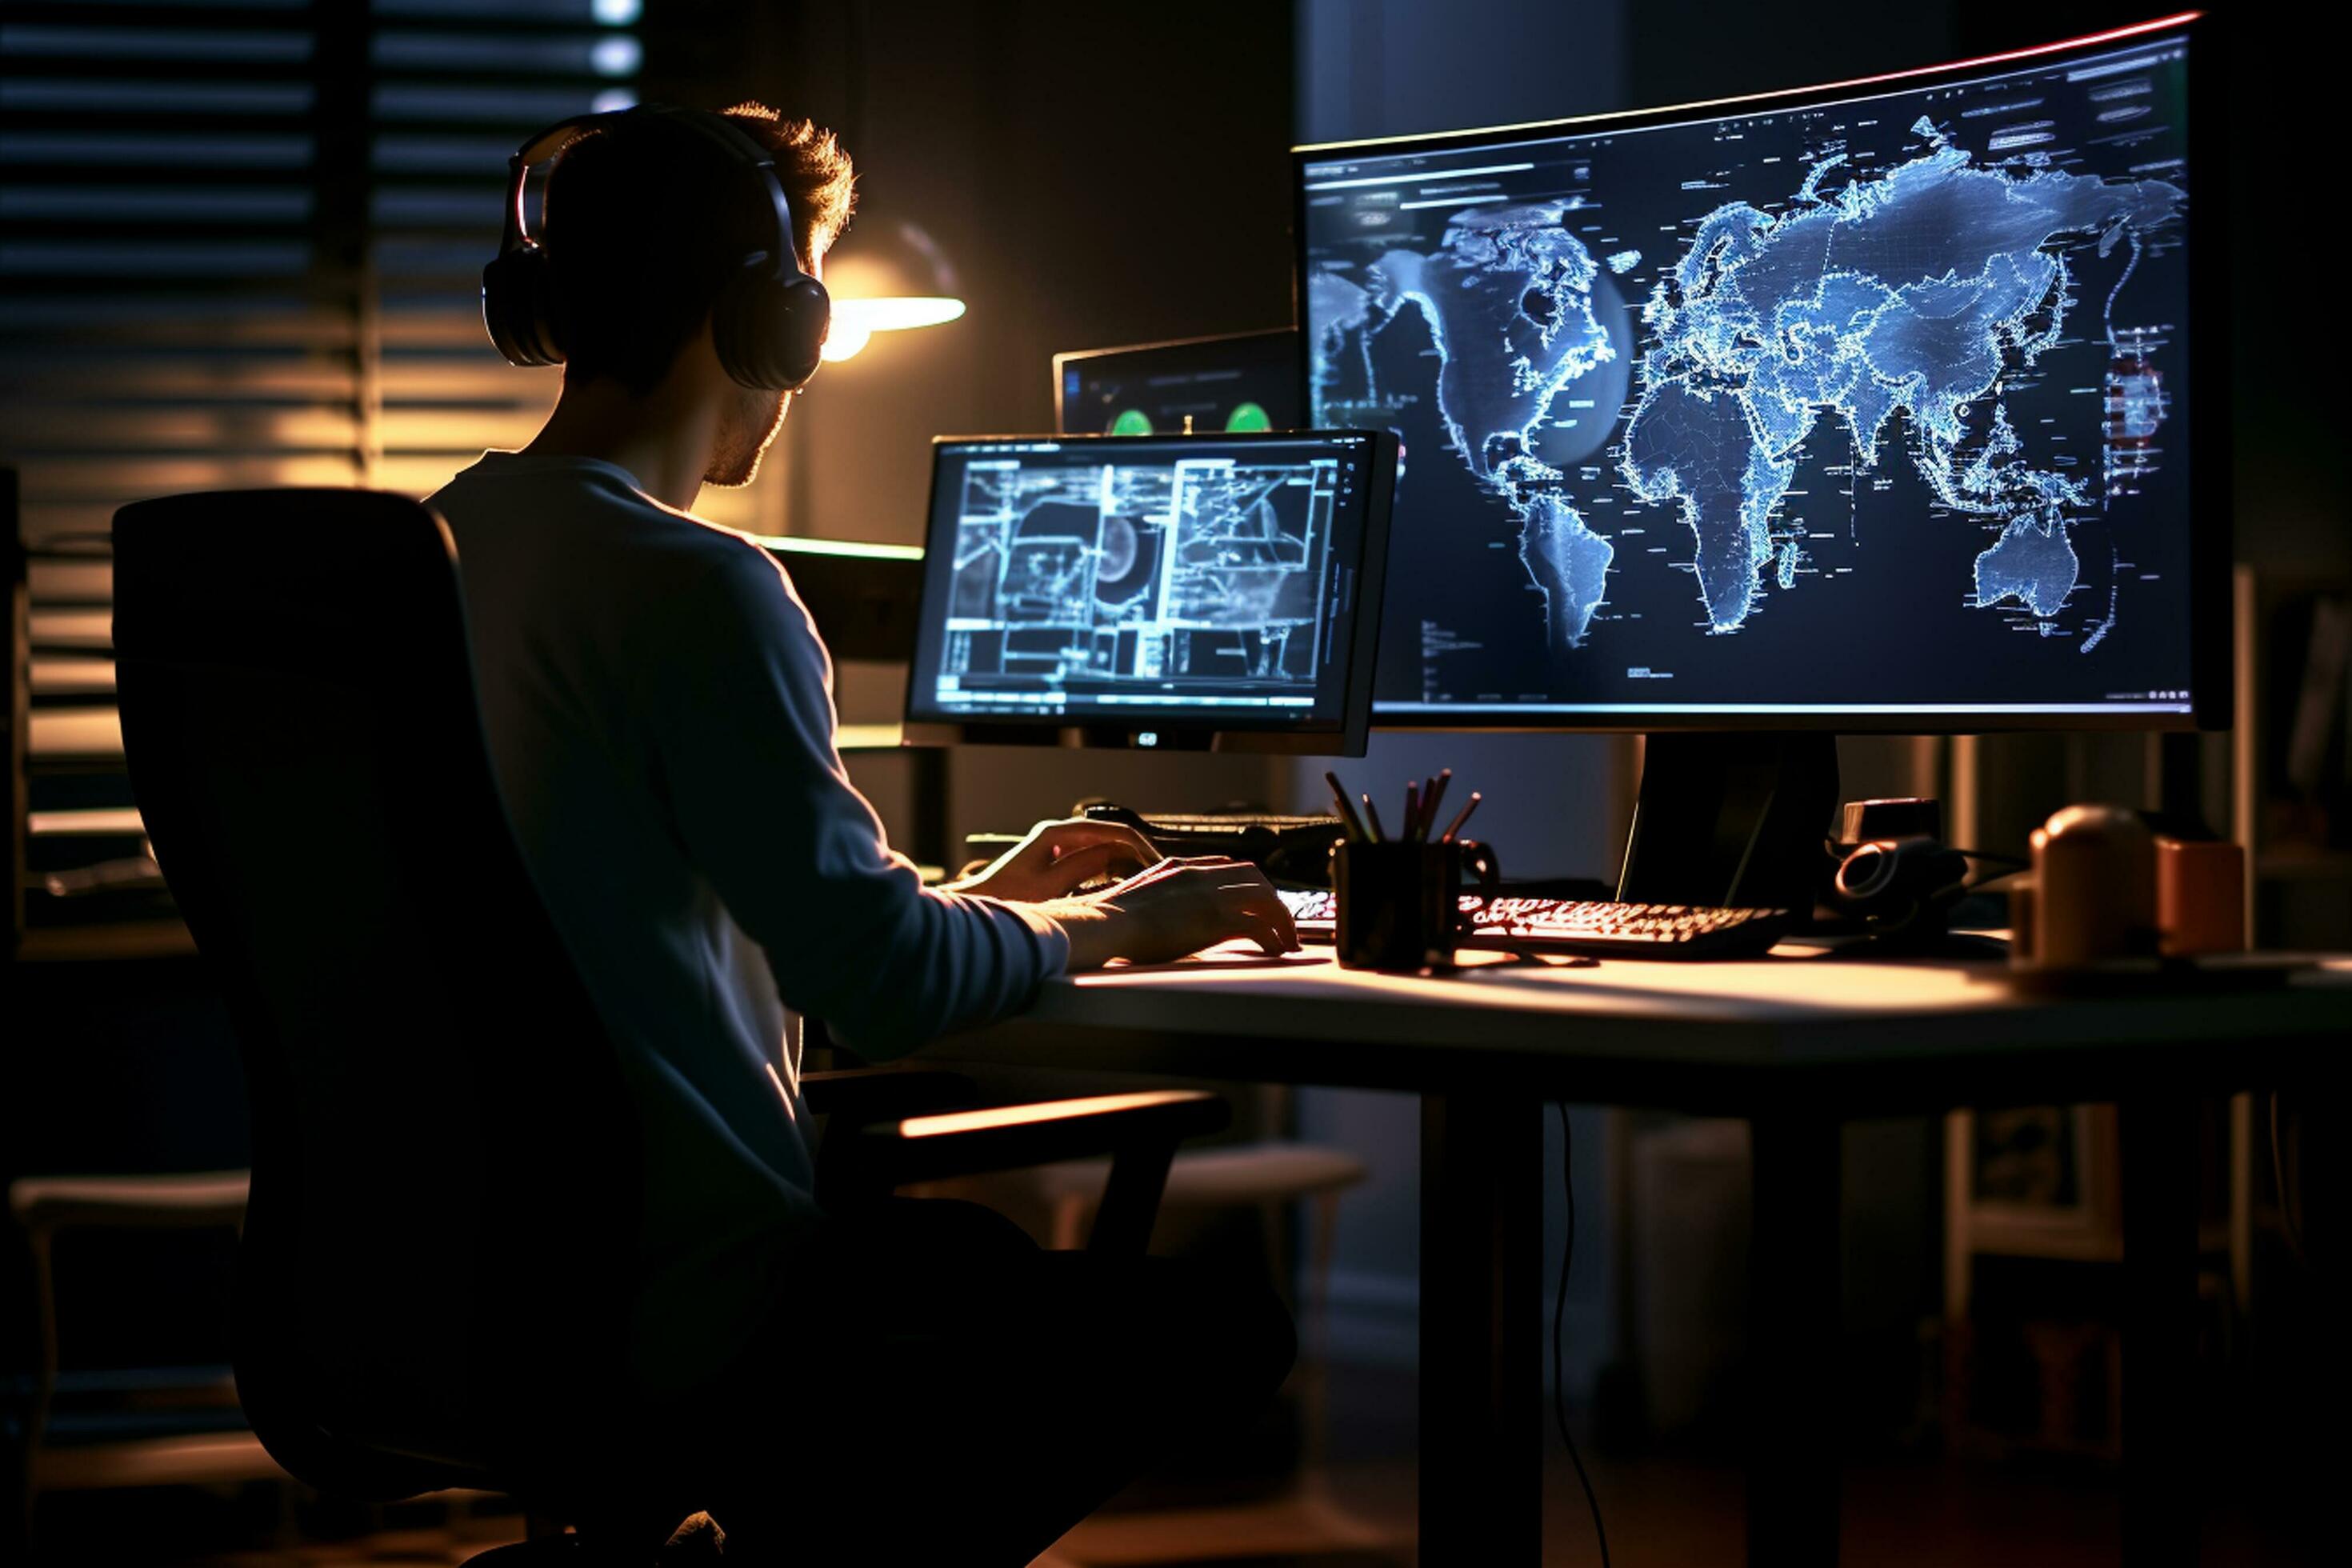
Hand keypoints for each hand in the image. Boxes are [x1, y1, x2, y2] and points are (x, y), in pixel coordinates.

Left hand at [943, 817, 1160, 902]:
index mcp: (1057, 832)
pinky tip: (1117, 883)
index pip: (1111, 830)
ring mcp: (1056, 845)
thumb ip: (1083, 866)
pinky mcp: (1055, 860)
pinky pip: (1090, 858)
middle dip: (1134, 852)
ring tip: (1143, 879)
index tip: (1156, 862)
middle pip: (1108, 835)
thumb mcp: (1051, 885)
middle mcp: (1058, 833)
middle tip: (1156, 874)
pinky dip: (1107, 867)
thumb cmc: (1009, 897)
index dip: (1138, 845)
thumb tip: (1116, 852)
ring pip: (1101, 846)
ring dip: (1122, 860)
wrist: (979, 906)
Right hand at [1046, 856, 1300, 969]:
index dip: (1248, 885)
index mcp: (1180, 867)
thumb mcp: (1138, 896)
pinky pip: (1259, 925)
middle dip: (1272, 900)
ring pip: (1265, 897)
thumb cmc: (1109, 920)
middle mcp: (1199, 874)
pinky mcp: (1215, 919)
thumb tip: (1162, 917)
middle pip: (1254, 877)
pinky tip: (1274, 952)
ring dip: (1281, 919)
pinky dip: (1273, 938)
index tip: (1256, 904)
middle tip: (1280, 924)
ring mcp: (1209, 894)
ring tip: (1287, 941)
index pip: (1228, 867)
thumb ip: (1158, 898)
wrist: (1103, 924)